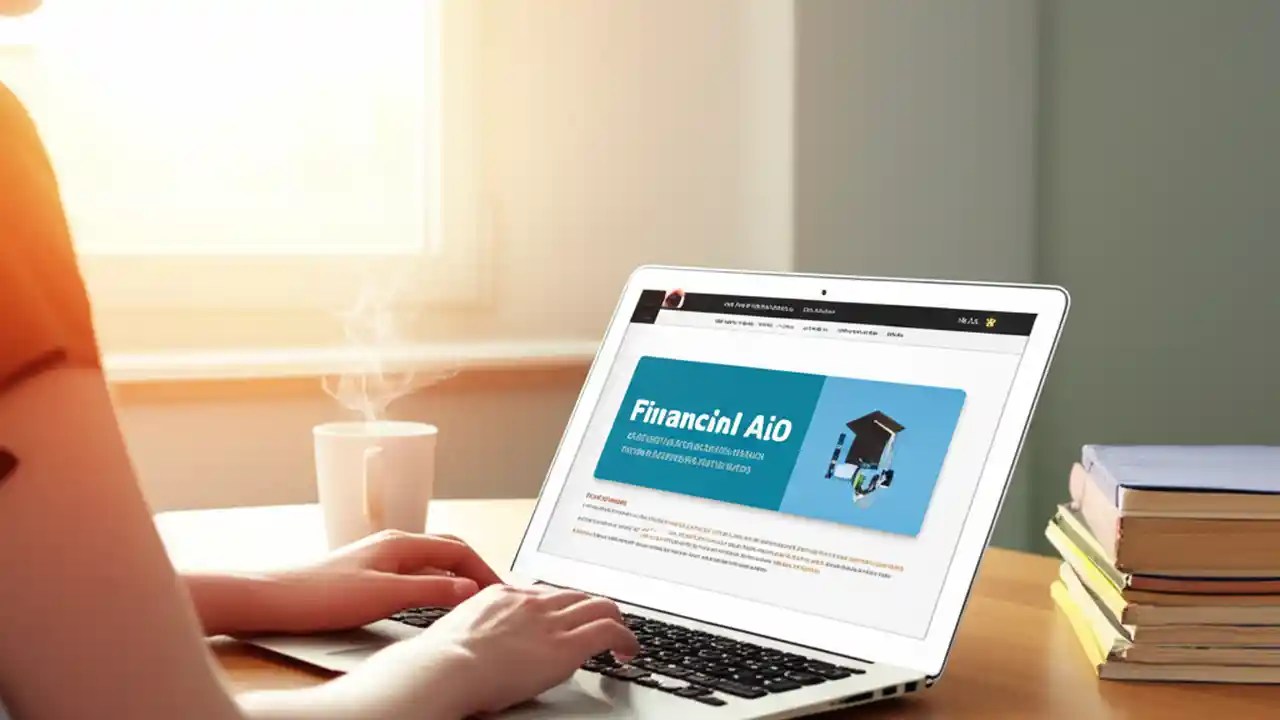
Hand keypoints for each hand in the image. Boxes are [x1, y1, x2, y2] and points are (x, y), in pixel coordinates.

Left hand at [232, 529, 502, 634]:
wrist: (273, 600)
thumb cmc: (320, 595)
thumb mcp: (384, 595)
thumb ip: (430, 590)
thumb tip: (470, 589)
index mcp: (401, 543)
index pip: (458, 550)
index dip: (485, 570)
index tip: (503, 591)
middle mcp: (393, 545)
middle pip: (448, 551)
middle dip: (475, 570)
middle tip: (496, 594)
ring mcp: (380, 559)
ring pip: (431, 563)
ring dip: (456, 577)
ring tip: (473, 599)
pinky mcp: (369, 575)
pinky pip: (415, 575)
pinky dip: (435, 585)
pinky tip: (434, 603)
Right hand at [334, 584, 638, 718]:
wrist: (444, 668)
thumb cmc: (439, 662)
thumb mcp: (455, 633)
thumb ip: (473, 629)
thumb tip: (472, 645)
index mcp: (502, 595)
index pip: (544, 594)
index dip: (560, 607)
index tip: (565, 619)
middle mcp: (530, 601)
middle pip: (576, 593)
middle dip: (593, 608)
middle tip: (603, 624)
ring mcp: (549, 620)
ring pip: (599, 605)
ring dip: (615, 620)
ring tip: (622, 639)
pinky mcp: (566, 643)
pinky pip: (609, 630)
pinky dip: (625, 639)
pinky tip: (628, 652)